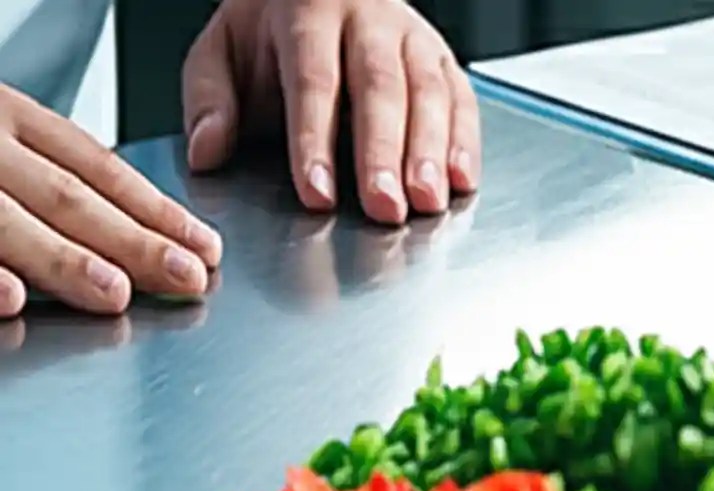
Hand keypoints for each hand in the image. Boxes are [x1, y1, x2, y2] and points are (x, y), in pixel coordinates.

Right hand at [0, 85, 220, 317]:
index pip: (98, 167)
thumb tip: (137, 228)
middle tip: (186, 276)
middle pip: (67, 197)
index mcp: (10, 119)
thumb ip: (46, 172)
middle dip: (133, 241)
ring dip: (66, 260)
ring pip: (7, 221)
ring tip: (117, 292)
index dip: (157, 211)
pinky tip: (13, 299)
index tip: (206, 247)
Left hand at [182, 0, 481, 224]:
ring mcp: (412, 36)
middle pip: (380, 87)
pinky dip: (465, 141)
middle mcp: (368, 18)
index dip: (315, 141)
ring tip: (427, 201)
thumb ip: (208, 98)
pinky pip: (461, 97)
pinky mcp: (442, 58)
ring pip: (428, 92)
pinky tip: (462, 180)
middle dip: (383, 153)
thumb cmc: (272, 32)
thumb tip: (207, 151)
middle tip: (385, 208)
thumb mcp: (222, 49)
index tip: (316, 193)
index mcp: (307, 11)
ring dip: (431, 152)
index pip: (313, 79)